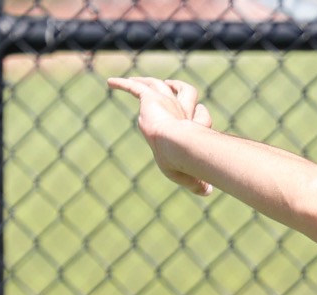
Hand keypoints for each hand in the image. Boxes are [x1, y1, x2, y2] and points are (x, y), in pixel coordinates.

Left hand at [106, 75, 215, 195]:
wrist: (177, 144)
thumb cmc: (184, 161)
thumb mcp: (188, 175)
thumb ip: (196, 183)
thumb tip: (207, 192)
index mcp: (192, 127)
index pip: (200, 116)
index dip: (201, 118)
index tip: (198, 124)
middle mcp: (181, 112)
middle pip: (185, 94)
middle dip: (180, 90)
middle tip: (171, 87)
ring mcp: (167, 103)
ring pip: (159, 85)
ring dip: (148, 82)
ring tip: (136, 81)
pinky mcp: (151, 99)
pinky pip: (135, 88)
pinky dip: (122, 84)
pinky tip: (109, 83)